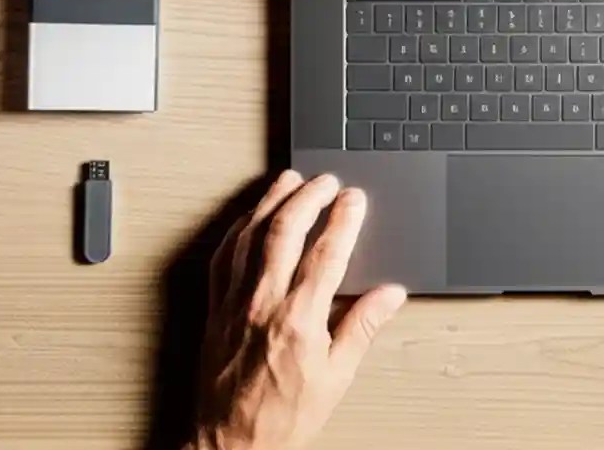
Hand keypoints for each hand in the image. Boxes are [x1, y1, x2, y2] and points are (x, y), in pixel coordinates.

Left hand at [190, 171, 406, 449]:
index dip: (343, 220)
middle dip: (308, 198)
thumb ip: (362, 327)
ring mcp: (234, 304)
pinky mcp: (215, 309)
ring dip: (271, 202)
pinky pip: (223, 257)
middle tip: (326, 181)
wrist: (231, 443)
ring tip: (289, 181)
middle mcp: (263, 304)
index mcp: (299, 320)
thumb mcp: (337, 377)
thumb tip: (389, 295)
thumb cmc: (282, 417)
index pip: (326, 254)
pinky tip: (248, 217)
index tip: (354, 199)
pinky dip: (237, 229)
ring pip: (250, 237)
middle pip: (285, 233)